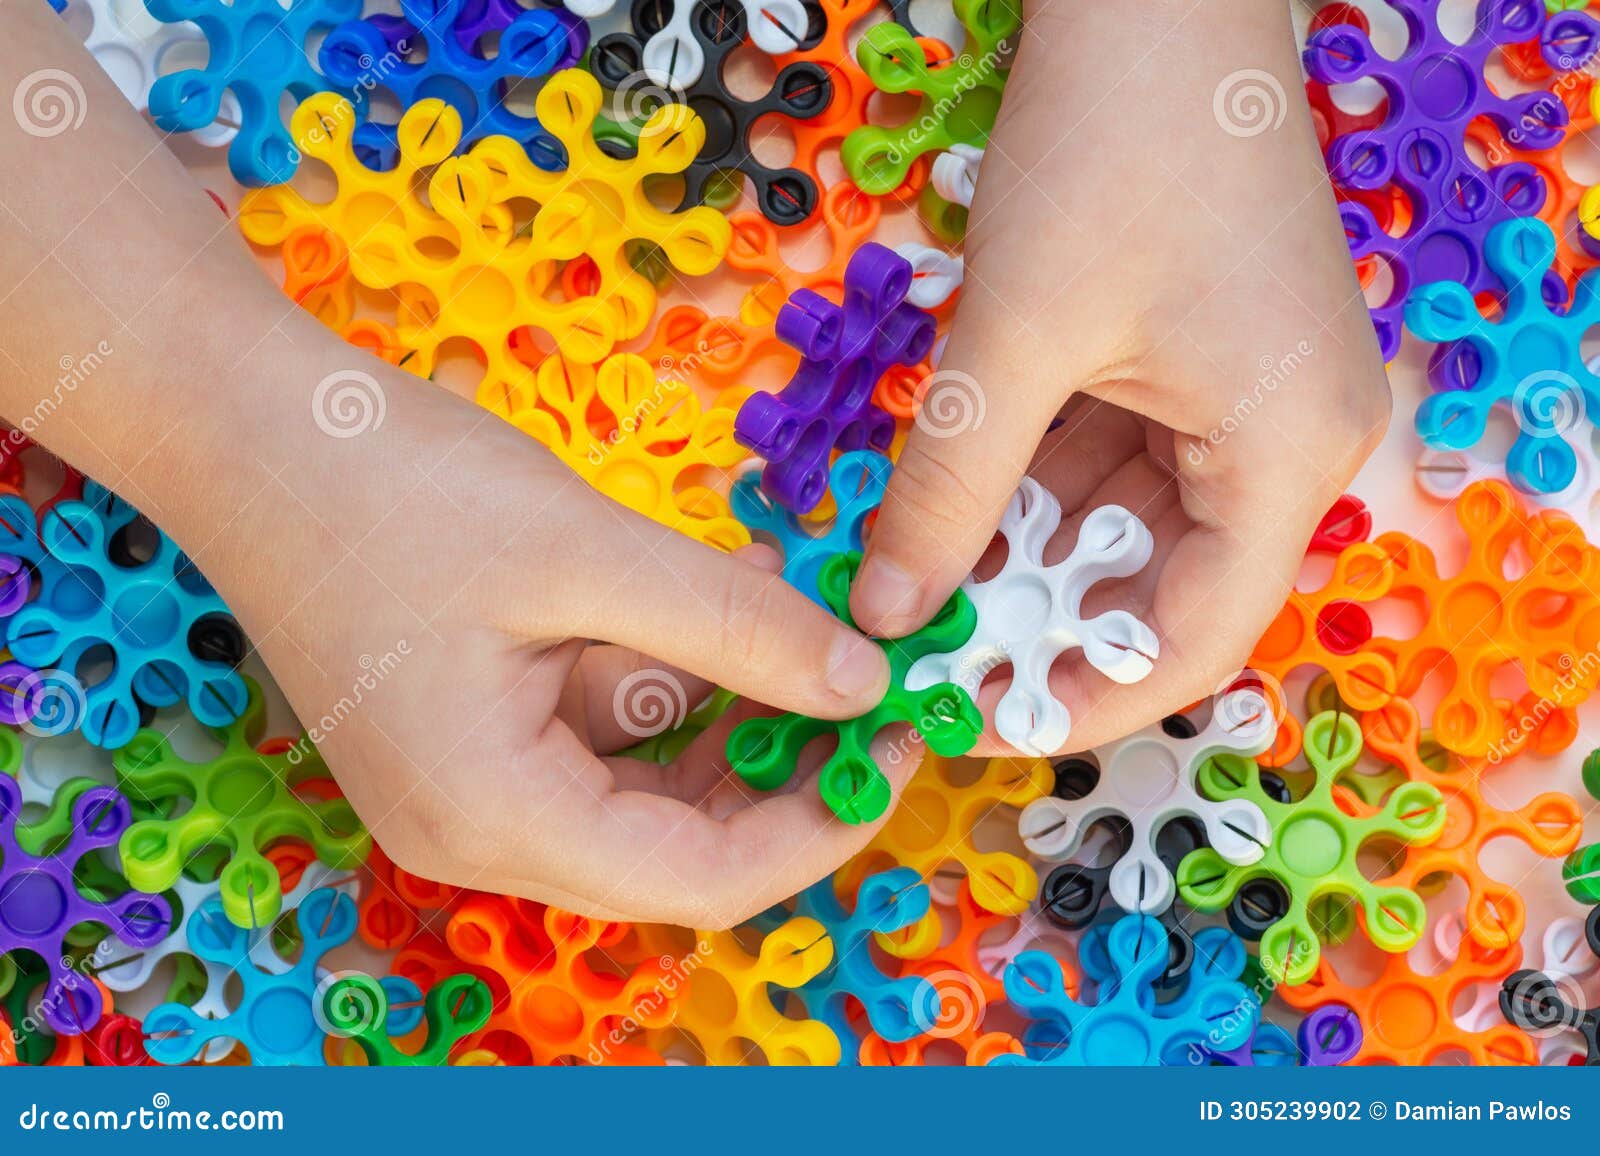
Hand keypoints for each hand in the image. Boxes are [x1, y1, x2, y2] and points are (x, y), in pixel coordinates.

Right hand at [0, 7, 902, 927]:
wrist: (240, 427)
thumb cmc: (390, 486)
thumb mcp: (587, 553)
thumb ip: (735, 631)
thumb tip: (863, 684)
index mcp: (497, 816)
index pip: (707, 879)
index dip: (823, 820)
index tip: (901, 738)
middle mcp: (479, 831)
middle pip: (682, 846)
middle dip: (789, 769)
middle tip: (877, 682)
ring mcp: (469, 786)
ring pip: (649, 789)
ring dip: (739, 717)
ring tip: (816, 624)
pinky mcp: (470, 733)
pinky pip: (602, 734)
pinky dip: (674, 682)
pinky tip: (732, 606)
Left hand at [851, 0, 1389, 751]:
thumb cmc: (1114, 143)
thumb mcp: (1014, 339)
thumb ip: (949, 489)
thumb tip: (888, 613)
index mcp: (1286, 451)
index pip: (1192, 640)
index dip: (1081, 696)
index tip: (977, 719)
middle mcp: (1291, 442)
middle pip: (1164, 589)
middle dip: (1043, 623)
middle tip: (930, 654)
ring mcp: (1251, 400)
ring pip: (1132, 528)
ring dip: (1030, 556)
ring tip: (927, 586)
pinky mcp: (1205, 363)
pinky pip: (1121, 461)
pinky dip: (1042, 489)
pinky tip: (960, 508)